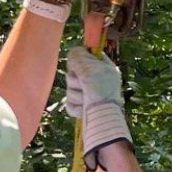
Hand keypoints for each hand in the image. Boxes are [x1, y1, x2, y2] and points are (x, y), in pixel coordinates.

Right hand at [65, 46, 130, 167]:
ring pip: (69, 88)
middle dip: (76, 80)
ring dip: (77, 94)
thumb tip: (74, 53)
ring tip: (87, 99)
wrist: (103, 118)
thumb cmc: (101, 92)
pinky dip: (75, 107)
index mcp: (103, 68)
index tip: (79, 63)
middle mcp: (96, 80)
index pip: (86, 55)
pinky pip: (68, 102)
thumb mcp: (91, 69)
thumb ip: (78, 57)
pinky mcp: (80, 107)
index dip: (80, 58)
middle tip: (86, 85)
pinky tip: (84, 108)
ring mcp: (87, 94)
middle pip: (73, 72)